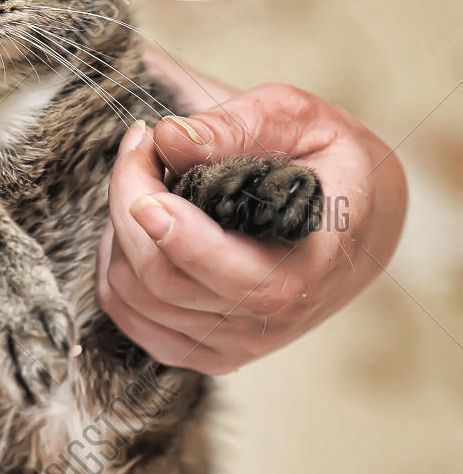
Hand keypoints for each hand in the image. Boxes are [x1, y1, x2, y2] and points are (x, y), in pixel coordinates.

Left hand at [97, 54, 406, 374]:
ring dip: (118, 232)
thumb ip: (239, 127)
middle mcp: (273, 320)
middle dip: (128, 201)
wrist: (359, 227)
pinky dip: (115, 268)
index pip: (235, 274)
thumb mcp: (303, 121)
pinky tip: (134, 228)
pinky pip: (130, 319)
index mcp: (312, 265)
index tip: (147, 157)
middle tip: (139, 146)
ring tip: (142, 179)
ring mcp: (236, 344)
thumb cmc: (330, 166)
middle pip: (162, 279)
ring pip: (135, 299)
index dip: (177, 230)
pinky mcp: (205, 351)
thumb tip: (169, 138)